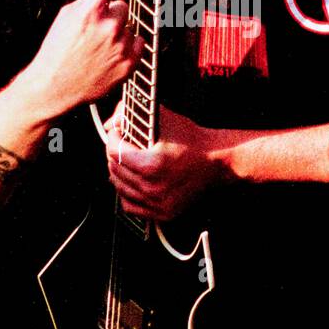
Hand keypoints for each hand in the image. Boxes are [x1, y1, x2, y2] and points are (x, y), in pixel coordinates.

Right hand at [29, 0, 144, 112]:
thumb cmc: (57, 49)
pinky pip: (137, 43)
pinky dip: (127, 48)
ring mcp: (122, 46)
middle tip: (92, 33)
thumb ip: (91, 2)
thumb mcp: (66, 16)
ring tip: (97, 49)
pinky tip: (108, 58)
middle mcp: (109, 26)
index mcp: (89, 10)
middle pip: (121, 7)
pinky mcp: (130, 63)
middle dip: (110, 15)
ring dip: (117, 33)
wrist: (54, 86)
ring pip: (128, 26)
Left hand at [105, 102, 225, 220]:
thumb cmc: (191, 139)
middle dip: (114, 153)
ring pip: (120, 188)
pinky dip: (126, 193)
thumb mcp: (164, 119)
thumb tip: (111, 123)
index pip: (115, 151)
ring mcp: (158, 204)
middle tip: (122, 143)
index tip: (117, 132)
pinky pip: (130, 207)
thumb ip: (133, 115)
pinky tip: (131, 181)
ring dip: (118, 172)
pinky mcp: (163, 213)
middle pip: (115, 169)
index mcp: (152, 164)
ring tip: (125, 161)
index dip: (113, 137)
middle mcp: (153, 188)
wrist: (216, 161)